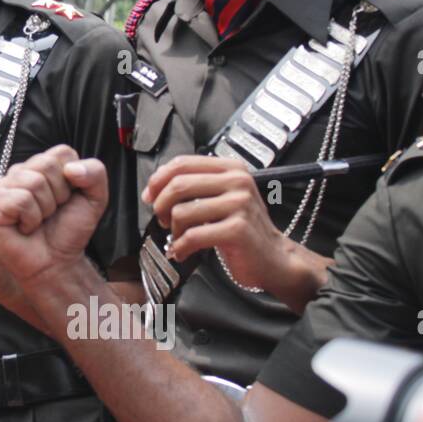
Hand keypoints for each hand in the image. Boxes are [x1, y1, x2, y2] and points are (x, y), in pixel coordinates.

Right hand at [0, 147, 107, 325]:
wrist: (57, 263)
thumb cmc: (69, 231)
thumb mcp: (95, 198)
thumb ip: (95, 172)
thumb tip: (71, 169)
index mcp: (40, 166)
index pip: (62, 152)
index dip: (73, 179)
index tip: (67, 199)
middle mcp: (19, 173)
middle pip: (46, 165)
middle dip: (59, 194)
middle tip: (51, 213)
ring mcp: (3, 188)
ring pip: (33, 182)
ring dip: (45, 209)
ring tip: (38, 221)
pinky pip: (20, 200)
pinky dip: (31, 219)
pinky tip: (25, 228)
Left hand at [143, 156, 285, 290]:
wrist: (273, 258)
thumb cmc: (241, 228)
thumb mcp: (221, 198)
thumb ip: (193, 187)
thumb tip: (153, 189)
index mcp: (230, 168)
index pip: (182, 163)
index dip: (158, 180)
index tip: (150, 196)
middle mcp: (237, 182)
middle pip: (178, 185)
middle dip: (161, 206)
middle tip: (162, 220)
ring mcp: (239, 204)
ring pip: (182, 212)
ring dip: (173, 230)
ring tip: (179, 239)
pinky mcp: (237, 229)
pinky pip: (193, 236)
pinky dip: (181, 247)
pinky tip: (183, 252)